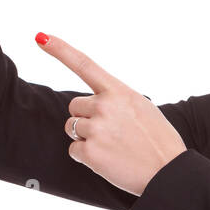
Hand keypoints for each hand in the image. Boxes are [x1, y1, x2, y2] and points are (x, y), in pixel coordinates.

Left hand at [37, 34, 186, 196]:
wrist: (168, 172)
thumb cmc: (158, 141)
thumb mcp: (142, 108)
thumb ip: (117, 99)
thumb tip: (93, 103)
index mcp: (119, 92)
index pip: (84, 64)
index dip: (60, 49)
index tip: (41, 37)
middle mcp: (105, 106)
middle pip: (74, 107)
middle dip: (86, 118)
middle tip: (112, 132)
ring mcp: (96, 129)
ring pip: (72, 128)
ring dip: (86, 138)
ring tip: (112, 147)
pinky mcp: (90, 152)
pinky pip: (74, 150)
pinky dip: (86, 156)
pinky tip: (108, 159)